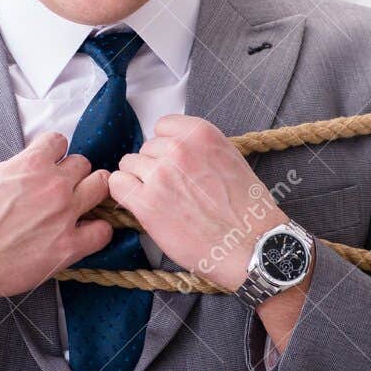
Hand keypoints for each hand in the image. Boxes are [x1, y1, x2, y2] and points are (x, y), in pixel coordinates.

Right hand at [0, 132, 110, 353]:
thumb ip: (18, 171)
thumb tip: (29, 172)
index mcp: (30, 164)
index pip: (59, 141)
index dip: (55, 155)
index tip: (51, 166)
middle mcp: (53, 185)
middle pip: (84, 164)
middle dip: (75, 175)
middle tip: (64, 191)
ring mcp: (64, 215)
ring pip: (100, 187)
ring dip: (91, 195)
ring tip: (79, 209)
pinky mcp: (68, 247)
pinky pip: (103, 231)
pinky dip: (97, 231)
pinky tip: (84, 235)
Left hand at [107, 114, 288, 290]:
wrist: (252, 244)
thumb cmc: (247, 208)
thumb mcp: (230, 159)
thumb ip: (199, 148)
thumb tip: (174, 148)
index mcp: (200, 133)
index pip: (163, 126)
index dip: (166, 147)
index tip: (174, 164)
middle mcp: (178, 149)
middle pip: (145, 147)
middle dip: (154, 166)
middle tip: (172, 189)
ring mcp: (160, 174)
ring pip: (128, 164)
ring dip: (139, 181)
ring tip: (160, 200)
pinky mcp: (147, 202)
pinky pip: (117, 185)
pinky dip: (125, 194)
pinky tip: (142, 206)